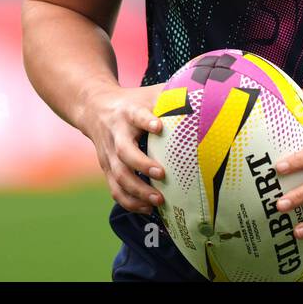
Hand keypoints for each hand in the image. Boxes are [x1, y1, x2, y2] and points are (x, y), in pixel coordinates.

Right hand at [81, 83, 167, 214]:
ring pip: (118, 175)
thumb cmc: (134, 102)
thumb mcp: (150, 94)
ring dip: (138, 190)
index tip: (158, 127)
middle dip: (142, 165)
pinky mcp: (107, 168)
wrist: (94, 108)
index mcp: (128, 113)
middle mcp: (116, 133)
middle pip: (123, 151)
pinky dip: (130, 202)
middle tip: (162, 174)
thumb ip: (173, 97)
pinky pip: (115, 189)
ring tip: (159, 200)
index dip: (146, 120)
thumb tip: (207, 97)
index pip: (136, 115)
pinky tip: (147, 209)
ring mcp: (108, 153)